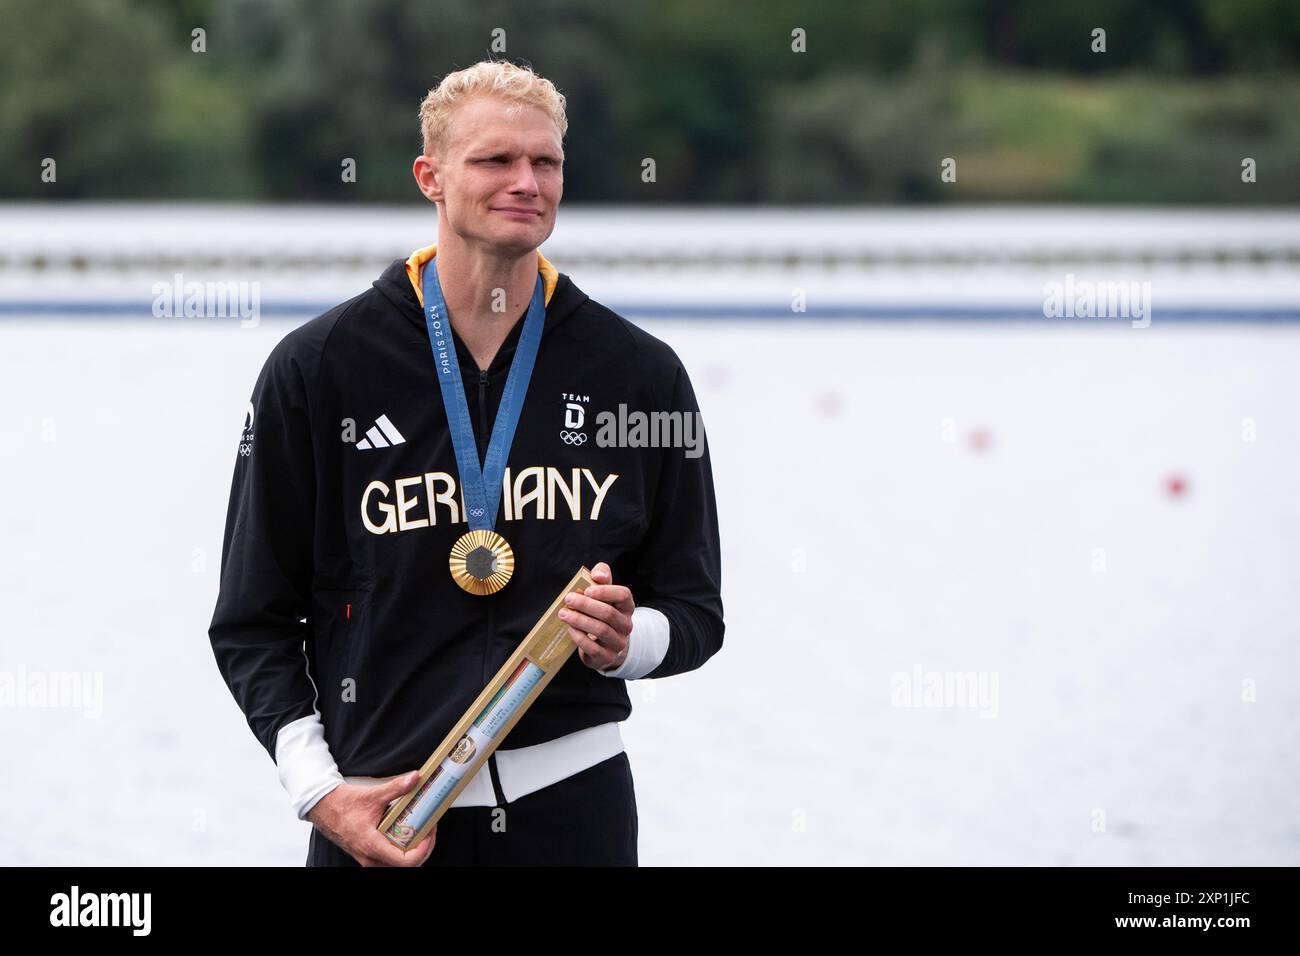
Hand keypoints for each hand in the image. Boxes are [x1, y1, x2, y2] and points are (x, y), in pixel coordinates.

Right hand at [306, 770, 435, 866]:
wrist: (323, 807)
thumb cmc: (342, 805)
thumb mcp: (373, 795)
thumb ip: (396, 788)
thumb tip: (414, 779)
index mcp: (372, 845)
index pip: (406, 861)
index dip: (423, 849)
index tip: (429, 834)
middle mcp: (370, 857)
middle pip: (405, 865)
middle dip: (422, 849)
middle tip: (429, 830)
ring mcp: (367, 858)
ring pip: (396, 865)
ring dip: (412, 851)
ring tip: (420, 832)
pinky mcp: (366, 854)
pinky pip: (388, 859)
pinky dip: (400, 850)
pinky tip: (405, 833)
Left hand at [559, 561, 634, 671]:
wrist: (604, 644)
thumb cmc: (601, 612)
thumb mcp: (603, 592)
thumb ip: (602, 577)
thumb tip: (598, 575)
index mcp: (627, 607)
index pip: (623, 595)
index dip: (606, 591)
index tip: (587, 590)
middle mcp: (626, 625)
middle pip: (609, 613)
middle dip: (586, 605)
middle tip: (568, 599)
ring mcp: (618, 642)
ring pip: (601, 630)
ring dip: (580, 620)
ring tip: (563, 614)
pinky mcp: (607, 657)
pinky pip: (594, 648)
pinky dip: (580, 638)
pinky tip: (570, 629)